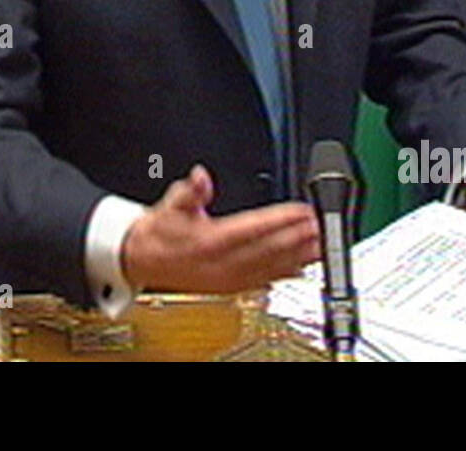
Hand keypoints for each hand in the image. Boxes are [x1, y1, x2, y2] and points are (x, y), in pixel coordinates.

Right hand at [120, 164, 319, 292]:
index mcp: (209, 241)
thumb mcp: (170, 203)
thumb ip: (189, 191)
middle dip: (297, 238)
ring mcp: (228, 279)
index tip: (301, 211)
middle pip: (268, 250)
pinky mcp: (231, 288)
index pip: (253, 228)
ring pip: (270, 268)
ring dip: (298, 257)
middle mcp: (222, 264)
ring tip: (320, 246)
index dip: (280, 220)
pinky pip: (264, 282)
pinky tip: (302, 269)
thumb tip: (199, 176)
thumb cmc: (160, 232)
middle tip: (321, 226)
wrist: (143, 260)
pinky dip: (285, 275)